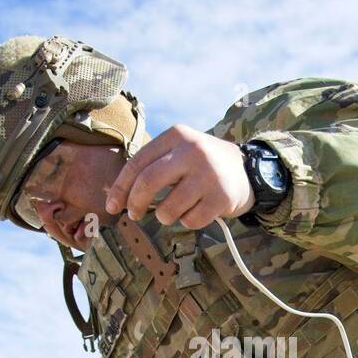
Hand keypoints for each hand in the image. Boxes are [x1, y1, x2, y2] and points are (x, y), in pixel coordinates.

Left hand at [105, 125, 254, 228]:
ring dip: (165, 216)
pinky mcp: (222, 198)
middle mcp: (193, 151)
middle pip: (148, 182)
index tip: (112, 206)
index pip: (138, 163)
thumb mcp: (179, 151)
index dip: (121, 188)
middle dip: (135, 203)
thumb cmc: (200, 165)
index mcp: (176, 136)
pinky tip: (197, 210)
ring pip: (168, 208)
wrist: (245, 171)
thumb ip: (152, 165)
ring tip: (174, 211)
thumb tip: (116, 194)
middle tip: (133, 214)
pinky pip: (190, 221)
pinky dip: (187, 221)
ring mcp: (209, 175)